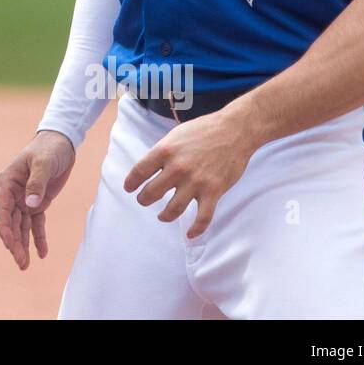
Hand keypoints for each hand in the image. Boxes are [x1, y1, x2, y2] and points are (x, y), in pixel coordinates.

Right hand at [0, 130, 75, 269]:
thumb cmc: (48, 149)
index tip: (10, 244)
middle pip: (11, 222)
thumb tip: (30, 205)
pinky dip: (39, 238)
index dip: (5, 228)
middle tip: (21, 263)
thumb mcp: (43, 163)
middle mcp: (13, 193)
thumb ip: (37, 183)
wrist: (61, 143)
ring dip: (23, 245)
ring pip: (21, 227)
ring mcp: (25, 200)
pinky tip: (42, 254)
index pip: (2, 208)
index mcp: (8, 181)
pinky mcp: (38, 203)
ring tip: (25, 265)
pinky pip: (36, 224)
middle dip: (14, 243)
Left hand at [123, 108, 256, 237]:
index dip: (131, 183)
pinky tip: (190, 234)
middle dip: (144, 200)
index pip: (139, 171)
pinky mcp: (213, 191)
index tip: (128, 188)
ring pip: (173, 209)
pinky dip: (196, 229)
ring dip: (164, 215)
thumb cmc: (204, 130)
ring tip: (161, 216)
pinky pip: (203, 217)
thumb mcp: (176, 135)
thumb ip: (163, 152)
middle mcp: (177, 167)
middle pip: (152, 192)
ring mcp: (196, 181)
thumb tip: (150, 168)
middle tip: (144, 201)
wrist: (234, 131)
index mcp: (165, 150)